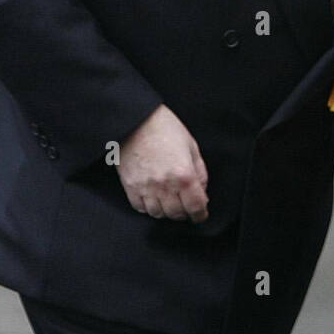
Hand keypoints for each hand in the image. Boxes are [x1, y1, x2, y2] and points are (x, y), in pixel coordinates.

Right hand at [118, 104, 208, 221]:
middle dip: (185, 213)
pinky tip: (154, 198)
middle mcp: (165, 185)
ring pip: (158, 214)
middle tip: (186, 207)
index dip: (200, 214)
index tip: (201, 214)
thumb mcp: (191, 146)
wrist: (137, 119)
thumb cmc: (166, 128)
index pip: (196, 206)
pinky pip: (140, 207)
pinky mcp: (130, 186)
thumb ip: (200, 172)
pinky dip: (149, 207)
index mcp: (184, 175)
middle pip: (177, 214)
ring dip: (166, 211)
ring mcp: (146, 187)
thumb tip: (202, 192)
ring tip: (170, 202)